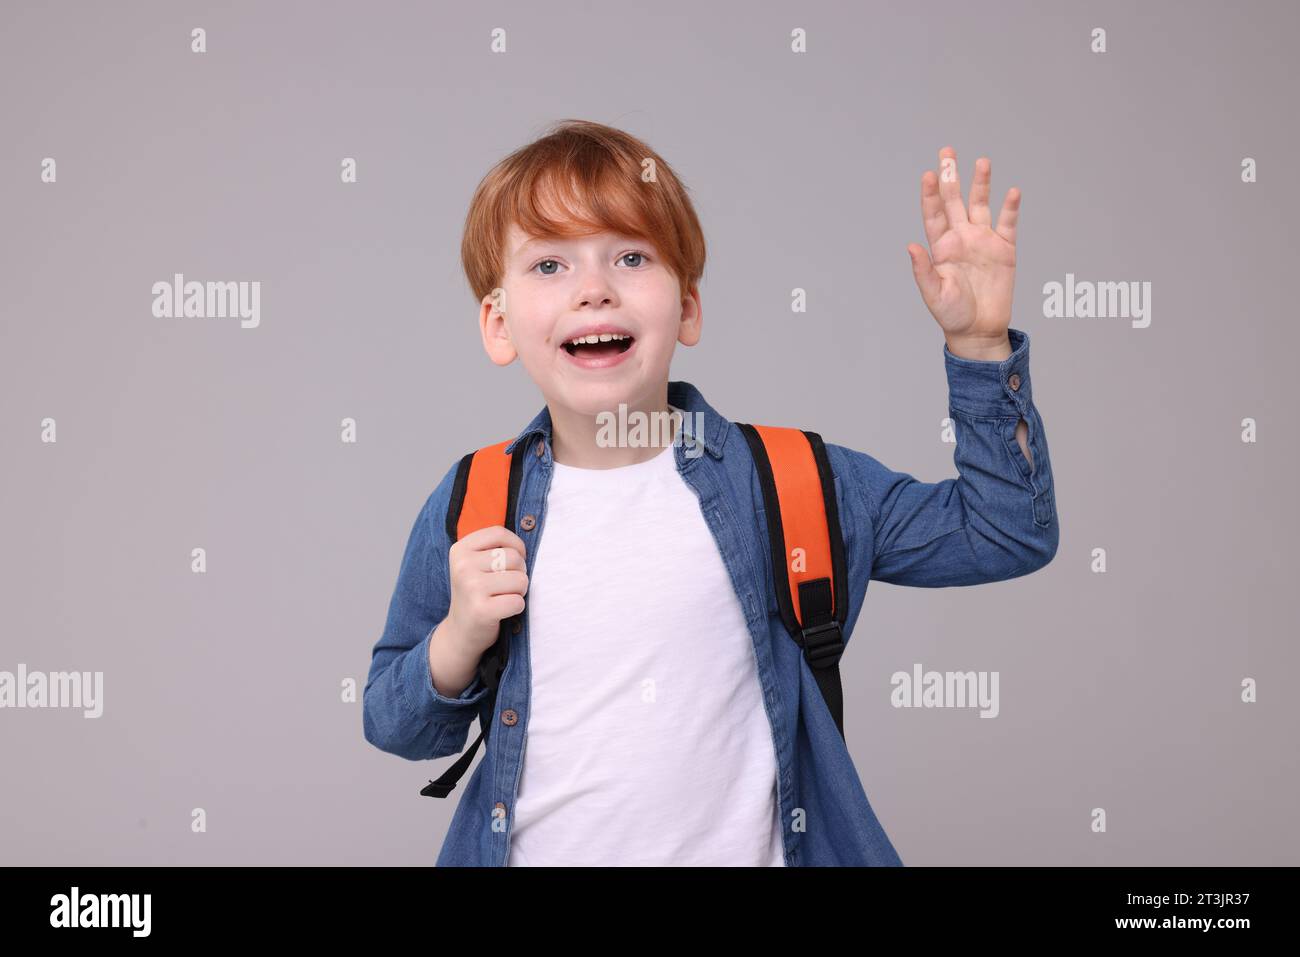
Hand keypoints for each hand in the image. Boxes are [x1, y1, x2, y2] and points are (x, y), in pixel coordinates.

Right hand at [444, 525, 528, 656]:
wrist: (460, 632)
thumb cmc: (476, 593)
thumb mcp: (476, 564)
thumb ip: (496, 547)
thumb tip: (531, 530)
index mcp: (460, 550)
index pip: (500, 533)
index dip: (516, 546)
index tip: (512, 561)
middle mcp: (462, 566)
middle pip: (514, 557)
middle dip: (519, 572)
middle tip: (504, 586)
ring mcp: (470, 588)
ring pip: (520, 580)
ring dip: (519, 592)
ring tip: (502, 597)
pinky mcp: (481, 610)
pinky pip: (518, 601)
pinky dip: (517, 608)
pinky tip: (502, 611)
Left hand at [907, 146, 1018, 349]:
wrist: (979, 330)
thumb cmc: (952, 315)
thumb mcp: (934, 295)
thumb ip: (923, 270)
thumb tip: (911, 246)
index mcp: (941, 247)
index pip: (934, 214)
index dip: (931, 194)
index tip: (929, 174)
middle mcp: (961, 238)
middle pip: (955, 201)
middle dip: (951, 176)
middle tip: (947, 151)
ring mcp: (983, 241)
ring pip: (981, 205)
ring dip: (980, 184)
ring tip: (982, 161)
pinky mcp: (1004, 250)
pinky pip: (1008, 224)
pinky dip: (1011, 207)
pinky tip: (1012, 191)